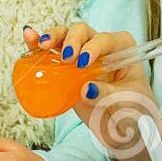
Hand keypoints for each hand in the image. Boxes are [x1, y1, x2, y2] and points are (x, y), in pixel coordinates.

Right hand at [30, 24, 161, 155]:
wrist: (123, 127)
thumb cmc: (132, 110)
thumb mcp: (126, 103)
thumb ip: (108, 94)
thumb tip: (85, 88)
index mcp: (122, 50)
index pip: (106, 40)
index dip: (94, 47)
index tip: (84, 62)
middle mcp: (101, 48)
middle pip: (83, 32)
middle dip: (73, 40)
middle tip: (67, 57)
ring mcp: (82, 56)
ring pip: (66, 36)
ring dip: (53, 36)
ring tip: (43, 44)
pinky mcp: (66, 69)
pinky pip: (52, 52)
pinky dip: (39, 42)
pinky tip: (29, 37)